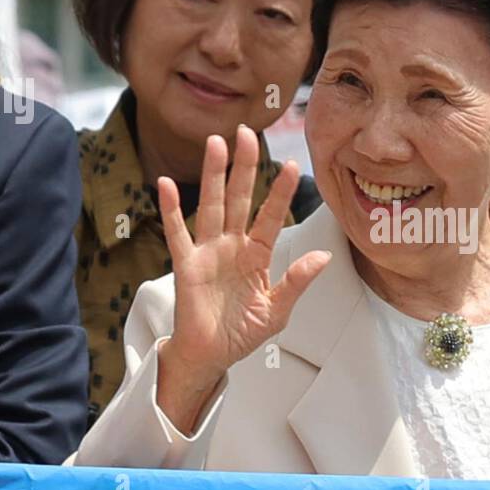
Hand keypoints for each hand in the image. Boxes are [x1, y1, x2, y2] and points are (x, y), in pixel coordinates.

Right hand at [156, 126, 330, 429]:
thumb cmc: (243, 333)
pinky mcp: (186, 265)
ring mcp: (208, 252)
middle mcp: (233, 246)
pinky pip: (177, 233)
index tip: (293, 165)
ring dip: (214, 176)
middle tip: (248, 133)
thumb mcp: (276, 310)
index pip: (272, 217)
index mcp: (257, 256)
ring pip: (212, 206)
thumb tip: (322, 257)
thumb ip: (296, 282)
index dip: (281, 193)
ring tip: (216, 143)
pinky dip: (171, 210)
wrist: (211, 357)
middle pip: (240, 199)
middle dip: (245, 167)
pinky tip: (166, 184)